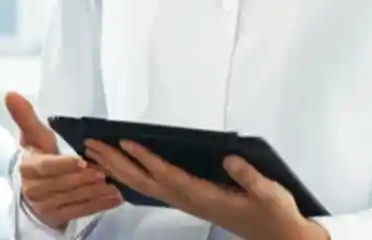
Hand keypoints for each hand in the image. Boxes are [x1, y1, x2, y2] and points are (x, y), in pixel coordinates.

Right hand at [6, 92, 123, 230]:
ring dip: (94, 192)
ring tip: (113, 184)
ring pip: (73, 198)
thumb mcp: (33, 136)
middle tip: (104, 171)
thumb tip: (11, 93)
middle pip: (62, 184)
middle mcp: (34, 190)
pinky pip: (80, 211)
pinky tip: (114, 197)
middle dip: (84, 178)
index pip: (46, 167)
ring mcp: (46, 206)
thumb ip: (25, 117)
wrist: (33, 186)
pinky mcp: (57, 217)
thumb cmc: (37, 155)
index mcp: (27, 167)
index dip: (63, 164)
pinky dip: (99, 205)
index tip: (81, 160)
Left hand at [84, 139, 328, 239]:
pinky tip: (120, 168)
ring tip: (94, 151)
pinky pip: (153, 187)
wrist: (280, 237)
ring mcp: (187, 202)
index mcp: (204, 197)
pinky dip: (132, 176)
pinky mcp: (189, 200)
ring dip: (118, 168)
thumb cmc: (274, 213)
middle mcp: (189, 200)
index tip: (126, 141)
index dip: (147, 158)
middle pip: (144, 181)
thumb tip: (229, 157)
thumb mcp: (270, 194)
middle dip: (117, 162)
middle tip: (91, 144)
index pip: (169, 175)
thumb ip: (249, 177)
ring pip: (144, 185)